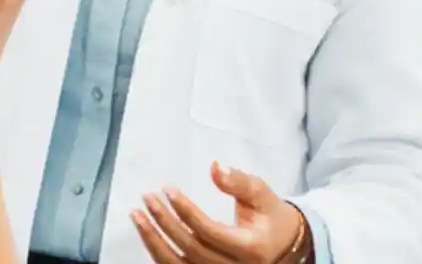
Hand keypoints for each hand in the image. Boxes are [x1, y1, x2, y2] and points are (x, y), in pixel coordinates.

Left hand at [131, 162, 306, 263]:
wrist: (284, 247)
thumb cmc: (271, 218)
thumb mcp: (263, 194)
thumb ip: (239, 182)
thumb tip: (215, 167)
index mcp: (251, 248)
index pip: (210, 231)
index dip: (186, 211)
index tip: (168, 190)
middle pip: (191, 249)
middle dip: (165, 222)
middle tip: (147, 198)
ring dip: (154, 241)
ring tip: (137, 216)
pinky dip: (159, 255)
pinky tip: (147, 234)